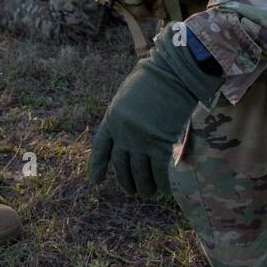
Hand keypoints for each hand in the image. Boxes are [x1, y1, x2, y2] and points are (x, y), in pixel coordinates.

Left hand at [88, 23, 223, 197]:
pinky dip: (161, 183)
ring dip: (144, 186)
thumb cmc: (155, 77)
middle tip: (132, 191)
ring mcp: (141, 139)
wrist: (172, 73)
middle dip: (126, 181)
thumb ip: (127, 115)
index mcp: (112, 117)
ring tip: (147, 193)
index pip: (101, 147)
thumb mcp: (129, 95)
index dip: (98, 165)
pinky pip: (159, 170)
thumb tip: (132, 134)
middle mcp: (123, 132)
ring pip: (140, 172)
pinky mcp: (160, 143)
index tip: (95, 181)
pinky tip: (164, 190)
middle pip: (122, 164)